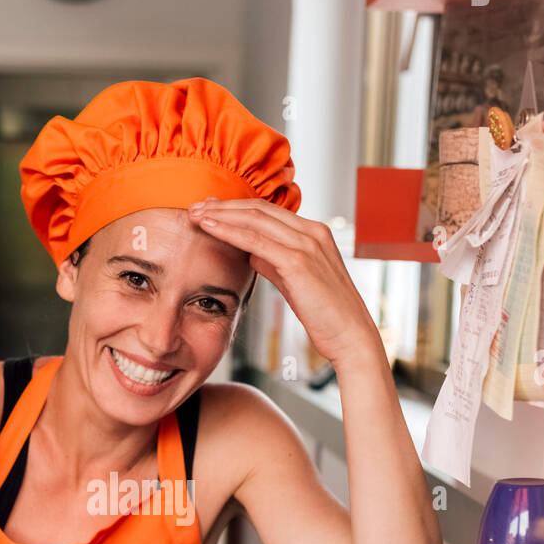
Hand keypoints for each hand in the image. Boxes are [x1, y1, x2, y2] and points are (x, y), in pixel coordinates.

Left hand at [188, 197, 382, 368]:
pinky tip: (210, 229)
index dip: (235, 209)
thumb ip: (275, 263)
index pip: (267, 211)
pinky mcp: (299, 262)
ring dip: (220, 215)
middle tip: (193, 208)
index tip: (209, 211)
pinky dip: (229, 231)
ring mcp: (307, 244)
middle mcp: (312, 231)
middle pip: (258, 209)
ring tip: (194, 215)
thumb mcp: (296, 281)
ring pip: (254, 219)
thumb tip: (252, 253)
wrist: (350, 336)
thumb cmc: (325, 315)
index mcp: (314, 233)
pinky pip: (256, 240)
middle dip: (222, 206)